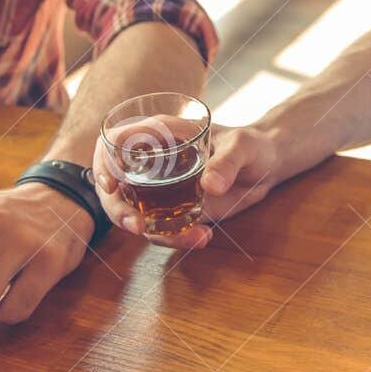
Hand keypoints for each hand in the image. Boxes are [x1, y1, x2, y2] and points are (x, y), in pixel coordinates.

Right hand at [92, 124, 284, 248]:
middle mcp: (153, 161)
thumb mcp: (243, 146)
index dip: (104, 162)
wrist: (265, 166)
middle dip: (118, 210)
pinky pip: (163, 229)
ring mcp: (161, 189)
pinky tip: (204, 238)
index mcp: (160, 132)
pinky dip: (177, 239)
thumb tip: (210, 185)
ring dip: (154, 233)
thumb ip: (227, 161)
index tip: (111, 185)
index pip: (117, 141)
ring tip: (194, 238)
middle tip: (137, 227)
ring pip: (137, 214)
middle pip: (116, 186)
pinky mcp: (175, 210)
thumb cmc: (251, 143)